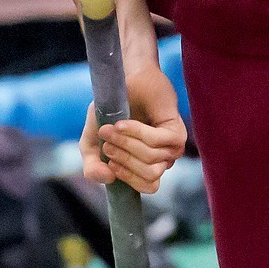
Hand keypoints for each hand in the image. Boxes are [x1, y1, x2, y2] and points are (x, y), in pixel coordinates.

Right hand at [79, 63, 186, 193]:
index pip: (147, 187)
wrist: (121, 80)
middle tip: (106, 139)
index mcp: (147, 166)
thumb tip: (109, 179)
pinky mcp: (176, 129)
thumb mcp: (92, 143)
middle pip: (148, 176)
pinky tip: (122, 123)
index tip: (106, 154)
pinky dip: (135, 132)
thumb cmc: (109, 110)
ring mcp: (172, 144)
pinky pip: (156, 141)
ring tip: (112, 128)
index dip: (125, 175)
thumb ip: (92, 167)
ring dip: (126, 144)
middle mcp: (164, 158)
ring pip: (152, 160)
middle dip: (122, 157)